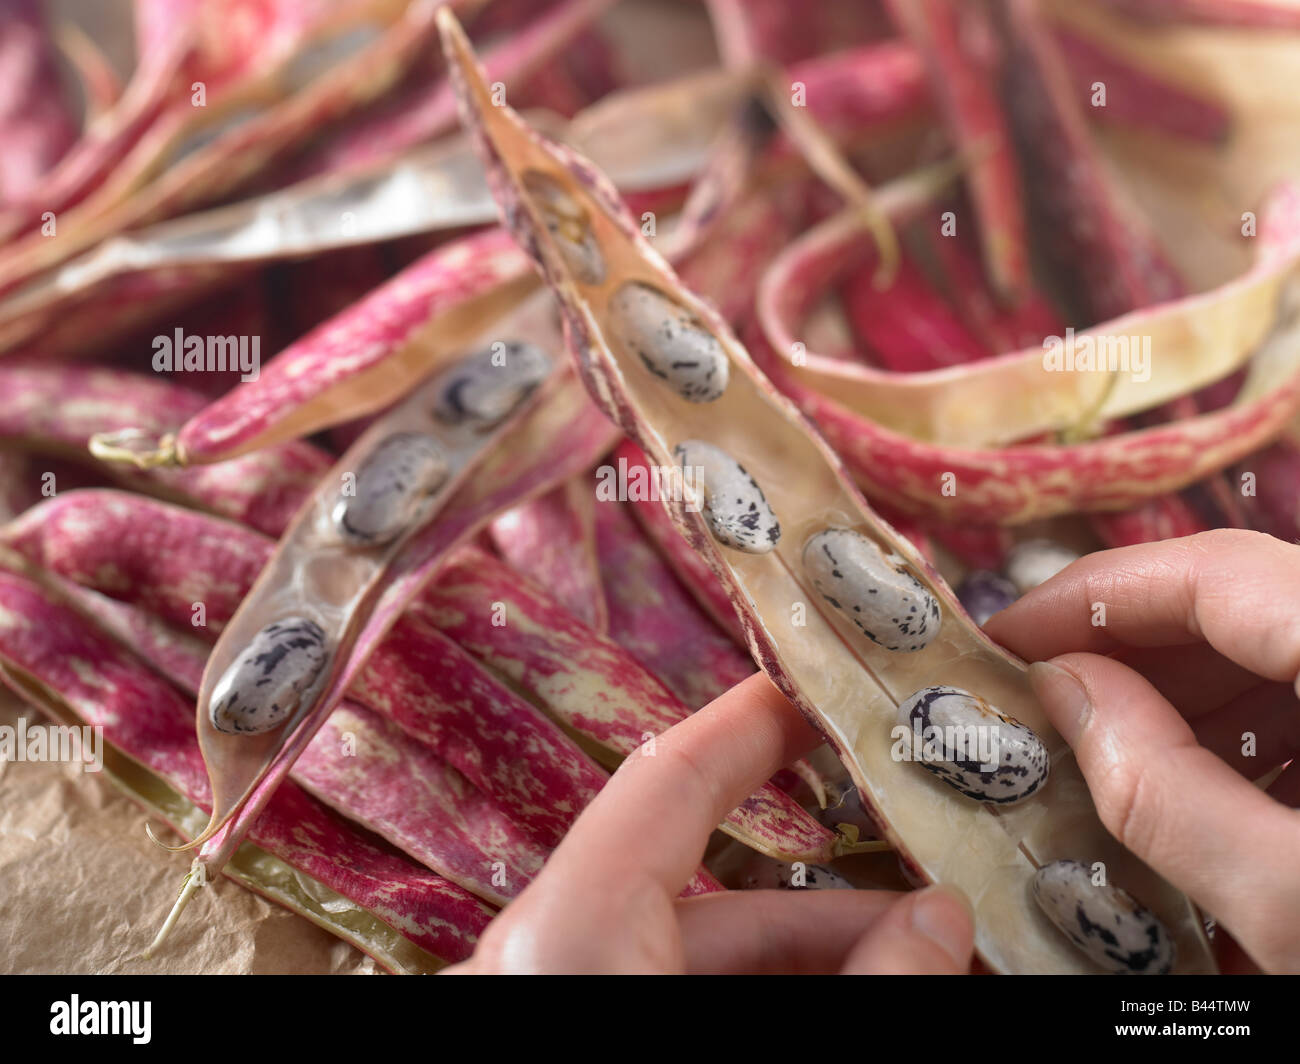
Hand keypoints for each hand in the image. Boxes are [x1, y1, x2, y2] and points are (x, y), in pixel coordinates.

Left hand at [444, 672, 973, 973]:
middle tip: (943, 901)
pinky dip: (771, 986)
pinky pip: (675, 985)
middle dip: (840, 896)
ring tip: (926, 957)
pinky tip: (859, 990)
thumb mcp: (776, 1034)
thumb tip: (944, 918)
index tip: (819, 685)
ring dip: (818, 949)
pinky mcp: (576, 1015)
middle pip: (709, 885)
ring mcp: (559, 987)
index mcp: (566, 934)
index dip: (749, 720)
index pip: (666, 777)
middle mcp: (548, 953)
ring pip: (702, 946)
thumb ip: (868, 981)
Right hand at [985, 529, 1299, 973]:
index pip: (1213, 571)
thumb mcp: (1291, 903)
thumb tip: (1064, 688)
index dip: (1093, 595)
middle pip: (1240, 599)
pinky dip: (1242, 727)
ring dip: (1179, 692)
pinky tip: (1194, 785)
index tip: (1003, 644)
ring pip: (1272, 641)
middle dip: (1125, 651)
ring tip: (1101, 753)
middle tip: (1037, 707)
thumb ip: (1165, 789)